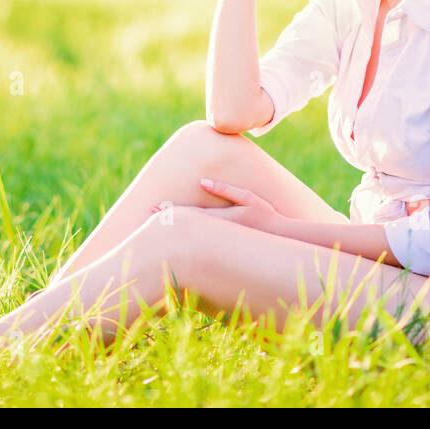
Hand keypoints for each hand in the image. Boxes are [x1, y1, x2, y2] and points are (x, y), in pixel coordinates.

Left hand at [148, 180, 286, 234]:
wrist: (281, 239)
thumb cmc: (266, 215)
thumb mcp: (248, 198)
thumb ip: (225, 189)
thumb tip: (202, 182)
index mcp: (221, 217)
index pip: (189, 213)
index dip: (171, 209)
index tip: (155, 206)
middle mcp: (218, 230)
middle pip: (186, 225)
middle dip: (167, 219)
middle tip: (148, 216)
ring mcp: (220, 240)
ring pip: (191, 236)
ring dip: (175, 230)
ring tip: (157, 227)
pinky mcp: (224, 246)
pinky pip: (201, 242)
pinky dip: (187, 241)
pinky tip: (177, 240)